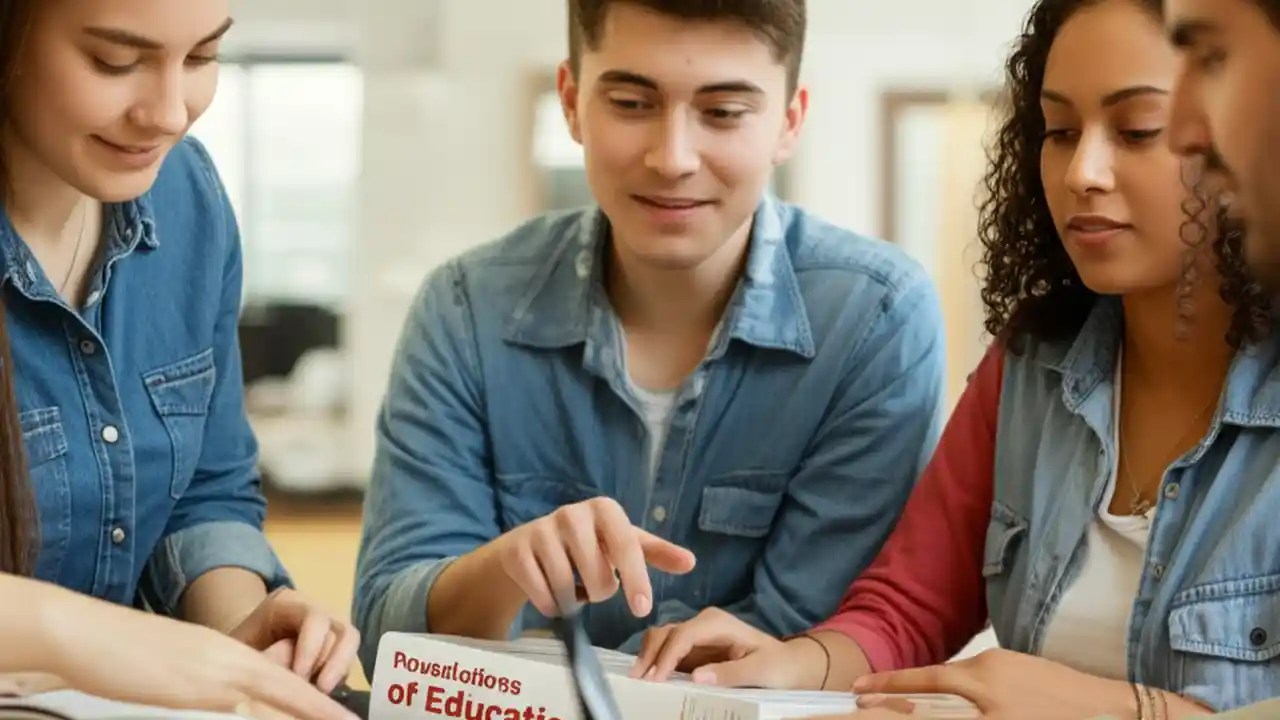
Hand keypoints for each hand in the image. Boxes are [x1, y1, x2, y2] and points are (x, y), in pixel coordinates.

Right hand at [49, 596, 357, 719]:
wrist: (87, 631)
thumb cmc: (126, 653)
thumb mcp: (182, 666)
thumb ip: (213, 682)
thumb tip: (232, 703)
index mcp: (228, 654)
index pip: (285, 679)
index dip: (317, 701)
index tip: (345, 718)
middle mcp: (229, 661)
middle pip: (289, 691)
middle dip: (322, 712)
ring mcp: (213, 675)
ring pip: (274, 699)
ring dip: (302, 714)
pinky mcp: (192, 689)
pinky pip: (242, 712)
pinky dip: (267, 718)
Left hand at [228, 588, 359, 693]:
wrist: (241, 645)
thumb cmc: (239, 646)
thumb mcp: (242, 651)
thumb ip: (266, 659)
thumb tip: (290, 677)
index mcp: (287, 603)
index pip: (314, 618)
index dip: (312, 649)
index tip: (299, 679)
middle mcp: (315, 608)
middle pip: (341, 630)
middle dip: (331, 663)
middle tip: (315, 690)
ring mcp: (328, 623)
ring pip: (350, 643)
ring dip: (338, 670)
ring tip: (319, 692)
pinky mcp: (335, 642)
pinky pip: (347, 657)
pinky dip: (338, 675)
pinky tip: (318, 690)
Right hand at [494, 497, 695, 617]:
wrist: (530, 543)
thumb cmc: (588, 544)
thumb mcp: (623, 543)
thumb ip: (657, 553)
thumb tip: (691, 563)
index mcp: (604, 509)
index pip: (627, 547)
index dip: (637, 579)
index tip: (643, 610)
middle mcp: (571, 513)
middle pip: (598, 577)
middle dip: (600, 592)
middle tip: (593, 584)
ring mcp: (540, 530)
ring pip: (568, 589)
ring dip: (574, 600)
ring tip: (571, 584)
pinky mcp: (517, 552)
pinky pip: (542, 597)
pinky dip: (551, 605)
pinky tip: (551, 590)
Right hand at [629, 607, 780, 680]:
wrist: (788, 665)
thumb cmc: (777, 666)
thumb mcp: (760, 670)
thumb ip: (730, 673)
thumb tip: (696, 676)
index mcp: (717, 623)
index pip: (683, 635)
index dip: (665, 656)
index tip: (654, 679)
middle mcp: (702, 624)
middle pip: (666, 632)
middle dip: (649, 654)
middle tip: (636, 680)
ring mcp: (696, 636)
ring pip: (662, 639)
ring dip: (648, 657)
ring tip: (639, 681)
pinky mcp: (694, 650)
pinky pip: (668, 653)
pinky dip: (656, 663)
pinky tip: (650, 679)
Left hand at [851, 649, 1143, 719]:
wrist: (1113, 714)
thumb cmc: (1059, 693)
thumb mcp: (1010, 672)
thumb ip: (969, 681)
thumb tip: (926, 693)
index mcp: (986, 672)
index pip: (925, 680)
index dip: (888, 687)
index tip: (860, 692)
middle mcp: (987, 700)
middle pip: (922, 707)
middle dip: (882, 711)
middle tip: (850, 709)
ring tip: (872, 719)